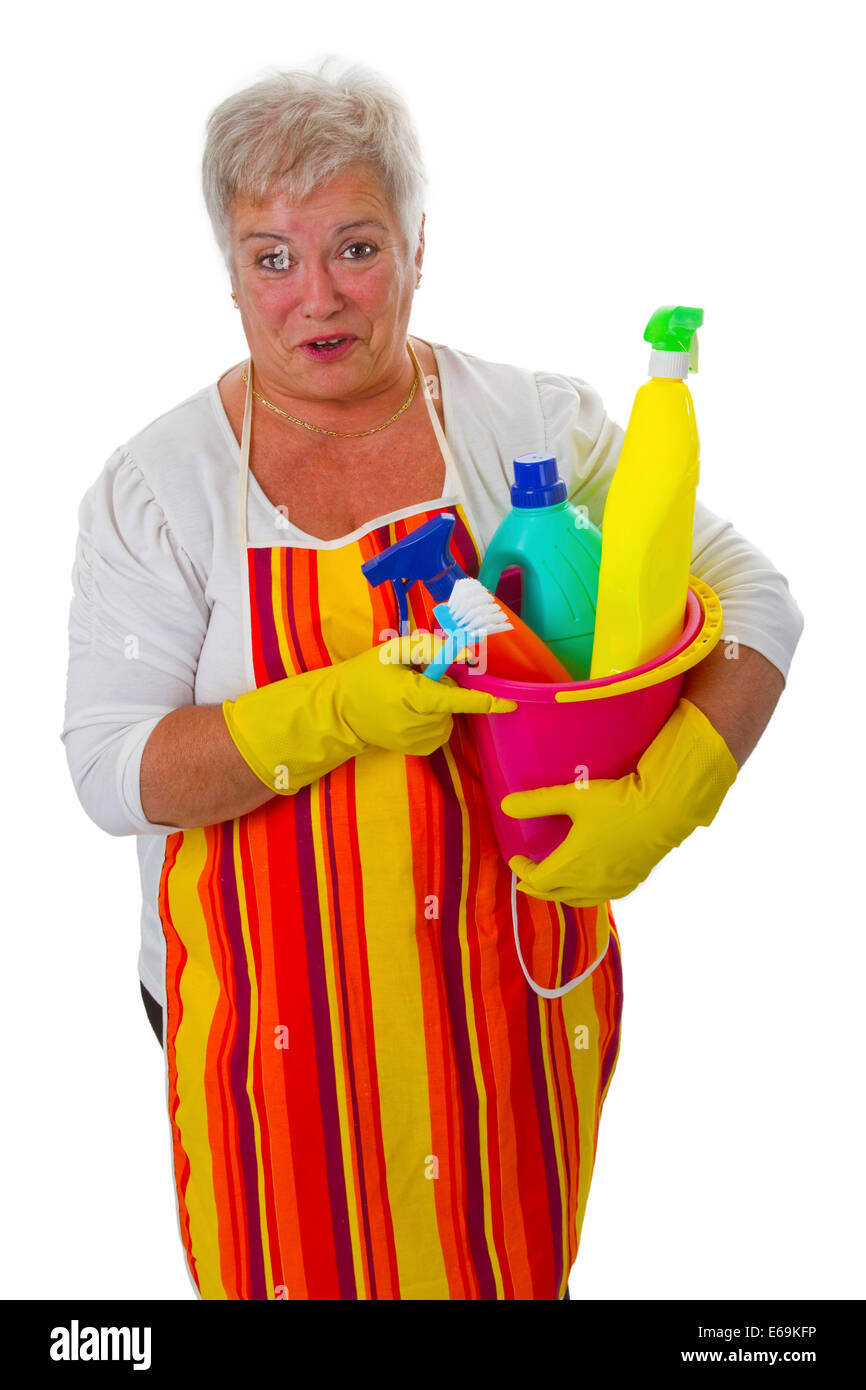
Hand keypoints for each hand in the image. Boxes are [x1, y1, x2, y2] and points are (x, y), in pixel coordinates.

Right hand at [223, 636, 515, 793]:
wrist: (339, 712)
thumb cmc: (365, 676)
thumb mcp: (393, 652)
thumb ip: (429, 650)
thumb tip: (462, 655)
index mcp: (413, 697)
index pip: (457, 700)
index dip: (486, 701)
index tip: (510, 704)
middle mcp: (419, 723)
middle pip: (453, 704)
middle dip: (444, 690)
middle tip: (417, 680)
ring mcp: (418, 741)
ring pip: (448, 718)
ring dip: (438, 706)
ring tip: (409, 698)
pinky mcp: (418, 750)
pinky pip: (440, 730)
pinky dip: (433, 720)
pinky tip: (410, 714)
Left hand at [500, 698, 737, 905]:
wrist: (664, 810)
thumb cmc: (617, 802)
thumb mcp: (573, 797)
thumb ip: (538, 802)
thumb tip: (506, 806)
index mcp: (571, 866)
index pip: (538, 880)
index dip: (523, 872)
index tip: (516, 860)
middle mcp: (589, 883)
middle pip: (555, 895)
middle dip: (537, 888)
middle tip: (526, 881)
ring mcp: (612, 886)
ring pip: (578, 899)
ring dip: (561, 893)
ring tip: (554, 886)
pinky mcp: (631, 882)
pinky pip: (601, 896)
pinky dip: (586, 894)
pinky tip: (588, 884)